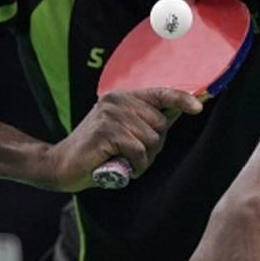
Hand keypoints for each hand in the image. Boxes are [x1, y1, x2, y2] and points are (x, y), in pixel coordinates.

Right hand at [42, 87, 201, 191]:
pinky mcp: (105, 132)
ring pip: (151, 139)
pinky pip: (138, 151)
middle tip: (134, 156)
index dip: (181, 99)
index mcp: (122, 97)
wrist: (61, 164)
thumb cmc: (97, 151)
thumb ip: (147, 122)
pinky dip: (135, 165)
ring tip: (125, 161)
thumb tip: (179, 114)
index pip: (159, 93)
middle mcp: (116, 101)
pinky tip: (122, 167)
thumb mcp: (124, 131)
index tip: (198, 107)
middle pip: (160, 124)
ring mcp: (110, 115)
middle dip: (154, 146)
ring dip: (143, 159)